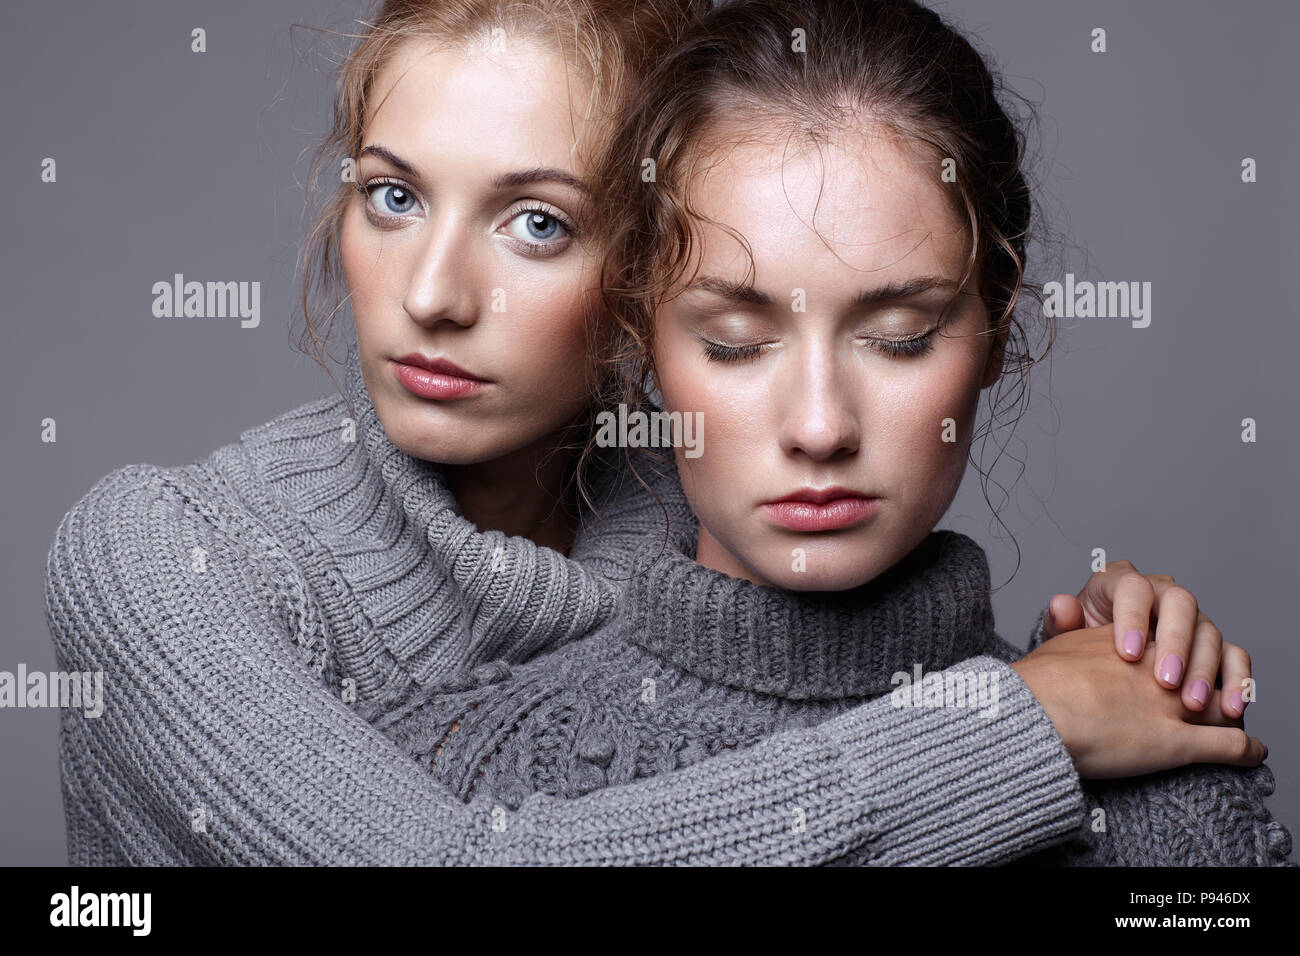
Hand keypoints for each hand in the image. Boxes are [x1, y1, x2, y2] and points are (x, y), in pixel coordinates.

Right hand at [1011, 624, 1266, 778]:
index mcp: (1134, 640)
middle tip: (1197, 699)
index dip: (1183, 650)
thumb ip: (1065, 623)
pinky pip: (1228, 744)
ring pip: (1219, 703)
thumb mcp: (1053, 643)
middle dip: (1206, 677)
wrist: (1039, 713)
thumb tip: (1061, 602)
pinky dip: (1245, 750)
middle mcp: (1160, 666)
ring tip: (1235, 720)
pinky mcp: (1178, 743)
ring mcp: (1172, 704)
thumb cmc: (1038, 683)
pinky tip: (1253, 752)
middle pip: (1202, 662)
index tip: (1177, 665)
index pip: (1175, 635)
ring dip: (1229, 711)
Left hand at [1039, 561, 1251, 717]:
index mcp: (1122, 583)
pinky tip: (1230, 709)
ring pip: (1209, 631)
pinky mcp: (1213, 646)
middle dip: (1175, 643)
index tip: (1128, 654)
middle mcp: (1162, 594)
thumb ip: (1063, 623)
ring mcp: (1191, 619)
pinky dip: (1236, 681)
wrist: (1097, 670)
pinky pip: (1234, 656)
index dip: (1133, 618)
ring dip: (1205, 669)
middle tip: (1165, 681)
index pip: (1133, 587)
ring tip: (1192, 703)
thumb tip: (1061, 605)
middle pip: (1180, 603)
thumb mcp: (1065, 637)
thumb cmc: (1080, 648)